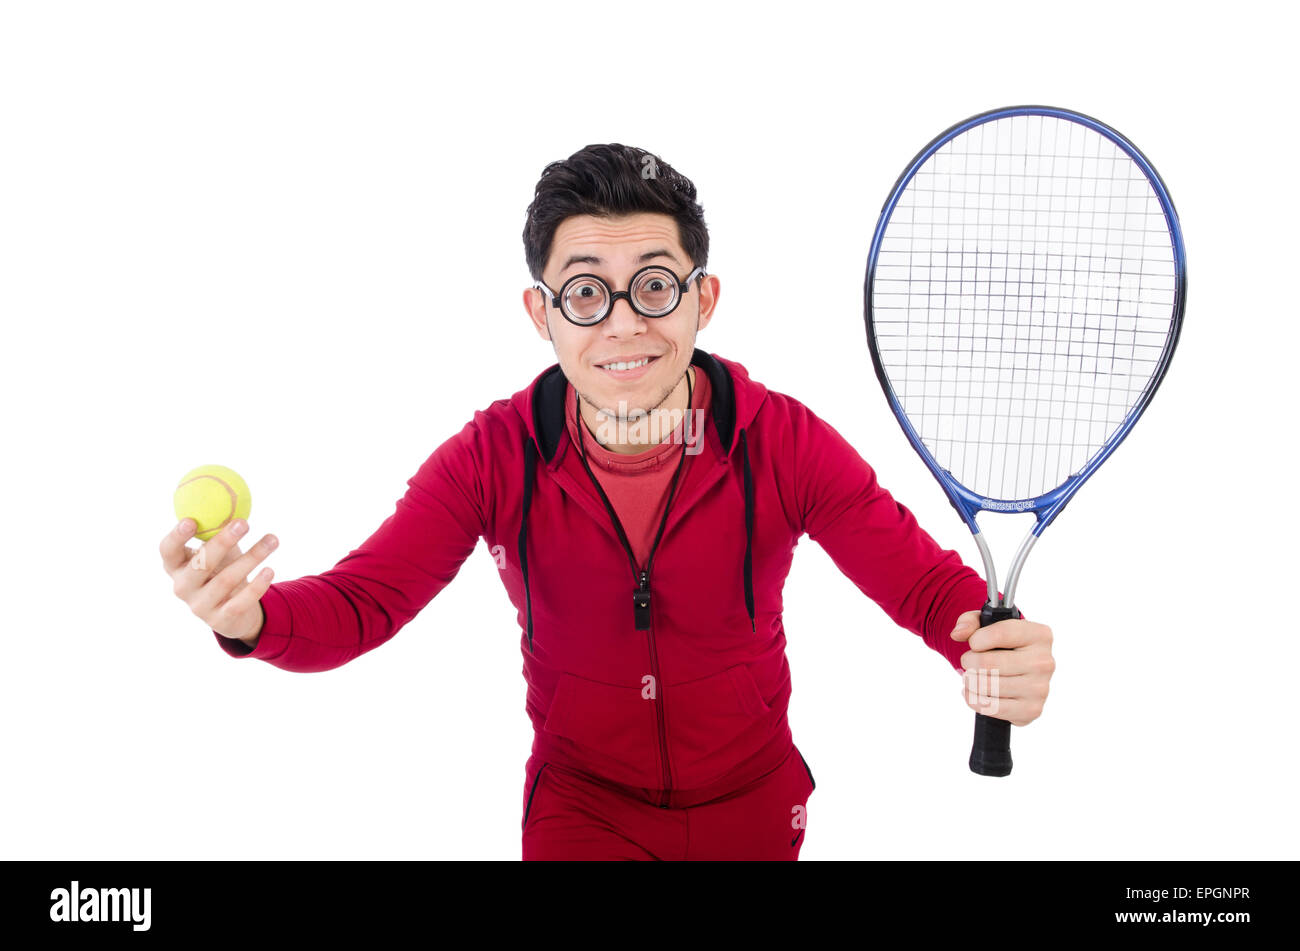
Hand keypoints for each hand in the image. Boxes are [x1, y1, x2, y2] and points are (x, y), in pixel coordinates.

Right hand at [160, 517, 277, 643]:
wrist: (234, 612)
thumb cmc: (223, 570)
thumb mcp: (219, 551)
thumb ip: (217, 530)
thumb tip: (233, 498)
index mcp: (176, 566)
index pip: (168, 551)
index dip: (176, 536)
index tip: (192, 520)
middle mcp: (183, 587)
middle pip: (200, 564)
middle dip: (222, 542)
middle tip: (244, 523)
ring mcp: (200, 606)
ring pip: (226, 580)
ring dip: (252, 557)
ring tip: (272, 539)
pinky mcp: (220, 621)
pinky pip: (240, 602)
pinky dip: (257, 585)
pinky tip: (270, 570)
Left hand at [950, 611, 1054, 725]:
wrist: (1018, 671)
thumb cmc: (1001, 644)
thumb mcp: (987, 625)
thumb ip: (969, 621)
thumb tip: (957, 634)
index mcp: (1039, 635)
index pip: (1000, 633)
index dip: (976, 639)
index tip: (974, 643)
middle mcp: (1044, 662)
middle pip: (987, 663)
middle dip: (968, 661)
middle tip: (968, 661)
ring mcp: (1040, 688)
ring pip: (986, 686)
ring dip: (969, 681)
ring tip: (972, 676)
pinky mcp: (1031, 710)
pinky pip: (991, 707)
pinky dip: (973, 700)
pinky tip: (975, 692)